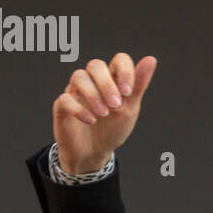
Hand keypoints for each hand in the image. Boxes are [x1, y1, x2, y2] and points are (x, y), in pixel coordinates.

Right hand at [52, 54, 157, 173]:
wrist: (96, 153)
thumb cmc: (113, 128)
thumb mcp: (130, 108)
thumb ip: (138, 85)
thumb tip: (151, 59)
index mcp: (112, 79)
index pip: (119, 59)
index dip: (124, 71)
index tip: (128, 92)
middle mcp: (92, 81)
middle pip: (95, 65)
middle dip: (107, 83)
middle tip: (116, 104)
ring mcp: (76, 92)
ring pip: (78, 77)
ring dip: (93, 95)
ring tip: (104, 113)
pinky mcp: (62, 107)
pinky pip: (65, 99)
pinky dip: (79, 109)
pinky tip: (91, 120)